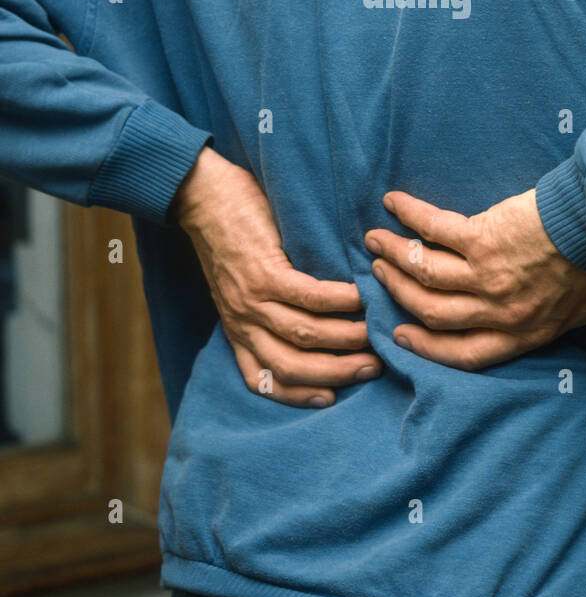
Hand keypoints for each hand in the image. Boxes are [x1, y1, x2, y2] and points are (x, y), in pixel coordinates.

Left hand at [171, 146, 382, 406]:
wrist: (201, 196)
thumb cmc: (228, 235)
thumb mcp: (238, 285)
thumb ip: (266, 309)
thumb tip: (316, 324)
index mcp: (236, 329)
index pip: (263, 379)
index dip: (297, 395)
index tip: (331, 399)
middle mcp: (241, 321)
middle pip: (291, 366)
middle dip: (336, 373)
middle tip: (373, 367)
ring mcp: (251, 298)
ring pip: (304, 334)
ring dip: (345, 338)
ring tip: (374, 333)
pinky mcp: (263, 271)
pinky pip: (308, 296)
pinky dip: (339, 301)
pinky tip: (361, 297)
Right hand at [365, 188, 585, 395]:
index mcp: (525, 331)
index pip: (465, 353)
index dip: (429, 348)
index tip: (402, 336)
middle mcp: (498, 309)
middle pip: (434, 312)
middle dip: (401, 297)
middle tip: (380, 279)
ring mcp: (485, 275)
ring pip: (425, 273)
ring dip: (395, 258)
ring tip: (375, 244)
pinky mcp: (481, 237)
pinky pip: (434, 230)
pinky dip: (410, 216)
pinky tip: (393, 203)